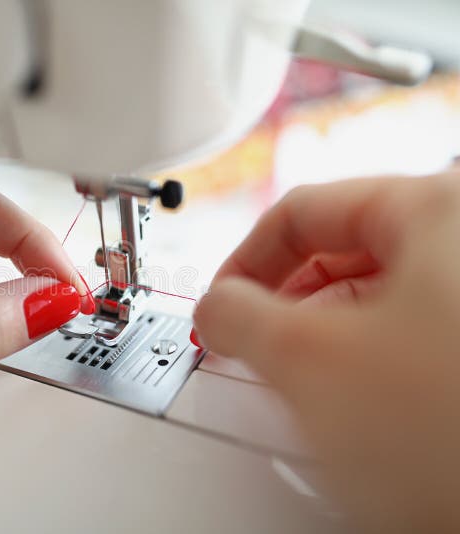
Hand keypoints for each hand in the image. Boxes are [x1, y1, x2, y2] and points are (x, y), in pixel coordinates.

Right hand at [194, 172, 459, 532]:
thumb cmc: (449, 427)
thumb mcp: (305, 358)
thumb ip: (235, 315)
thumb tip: (216, 309)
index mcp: (439, 209)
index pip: (303, 212)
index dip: (244, 261)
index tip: (221, 303)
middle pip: (343, 255)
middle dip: (287, 307)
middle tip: (259, 348)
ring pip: (378, 300)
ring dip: (327, 339)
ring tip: (309, 384)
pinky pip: (413, 335)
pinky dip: (372, 362)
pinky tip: (364, 406)